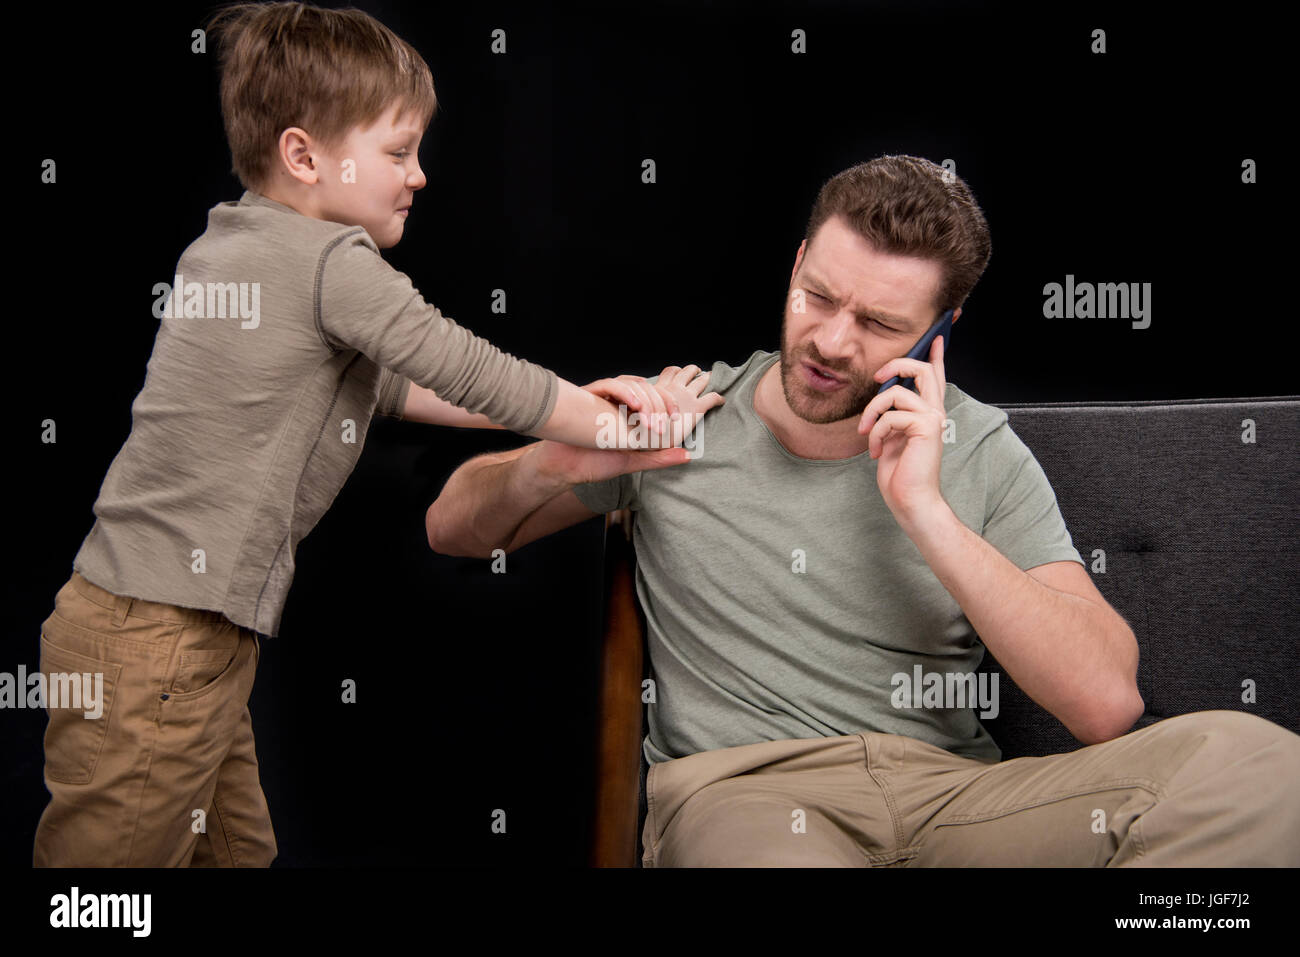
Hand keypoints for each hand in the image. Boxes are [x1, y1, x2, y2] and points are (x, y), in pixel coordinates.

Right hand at [530, 366, 723, 484]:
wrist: (565, 467)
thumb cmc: (595, 464)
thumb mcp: (633, 460)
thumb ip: (658, 457)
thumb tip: (687, 455)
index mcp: (630, 414)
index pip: (655, 397)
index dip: (668, 402)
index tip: (676, 417)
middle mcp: (618, 402)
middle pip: (647, 388)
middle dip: (660, 403)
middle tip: (663, 423)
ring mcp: (604, 397)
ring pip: (632, 384)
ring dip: (646, 401)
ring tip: (650, 423)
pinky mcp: (589, 396)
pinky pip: (611, 384)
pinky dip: (626, 392)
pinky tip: (635, 407)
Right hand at [641, 364, 725, 445]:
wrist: (644, 439)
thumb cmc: (637, 433)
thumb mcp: (639, 414)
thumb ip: (645, 408)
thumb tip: (645, 410)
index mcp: (658, 389)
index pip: (669, 372)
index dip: (677, 371)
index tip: (681, 374)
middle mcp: (673, 389)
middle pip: (687, 372)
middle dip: (693, 371)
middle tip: (700, 375)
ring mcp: (686, 397)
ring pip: (701, 380)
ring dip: (707, 379)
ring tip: (712, 382)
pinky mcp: (697, 408)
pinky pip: (712, 398)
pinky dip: (718, 398)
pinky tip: (721, 401)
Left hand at [857, 334, 948, 525]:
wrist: (911, 500)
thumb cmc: (901, 474)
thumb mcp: (893, 437)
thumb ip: (894, 415)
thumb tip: (884, 395)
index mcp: (928, 414)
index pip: (935, 378)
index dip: (936, 355)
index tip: (936, 337)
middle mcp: (934, 413)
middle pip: (922, 369)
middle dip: (896, 365)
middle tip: (878, 376)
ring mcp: (932, 419)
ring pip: (895, 392)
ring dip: (871, 412)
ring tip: (867, 434)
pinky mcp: (925, 427)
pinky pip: (889, 416)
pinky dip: (876, 433)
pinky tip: (877, 451)